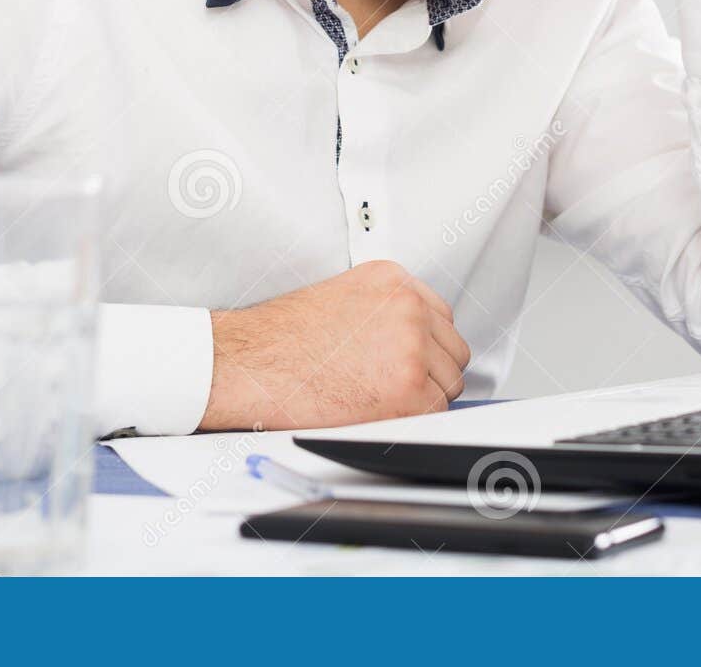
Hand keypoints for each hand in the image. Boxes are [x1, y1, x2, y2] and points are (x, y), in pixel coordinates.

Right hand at [199, 259, 471, 430]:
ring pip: (448, 383)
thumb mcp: (341, 297)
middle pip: (452, 350)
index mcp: (393, 280)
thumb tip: (411, 336)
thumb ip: (384, 309)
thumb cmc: (279, 338)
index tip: (413, 358)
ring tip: (379, 397)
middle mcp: (408, 307)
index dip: (426, 345)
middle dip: (429, 371)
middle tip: (393, 384)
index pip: (441, 316)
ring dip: (423, 397)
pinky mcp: (407, 389)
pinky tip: (378, 413)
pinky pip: (434, 413)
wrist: (249, 363)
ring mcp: (412, 346)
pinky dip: (412, 420)